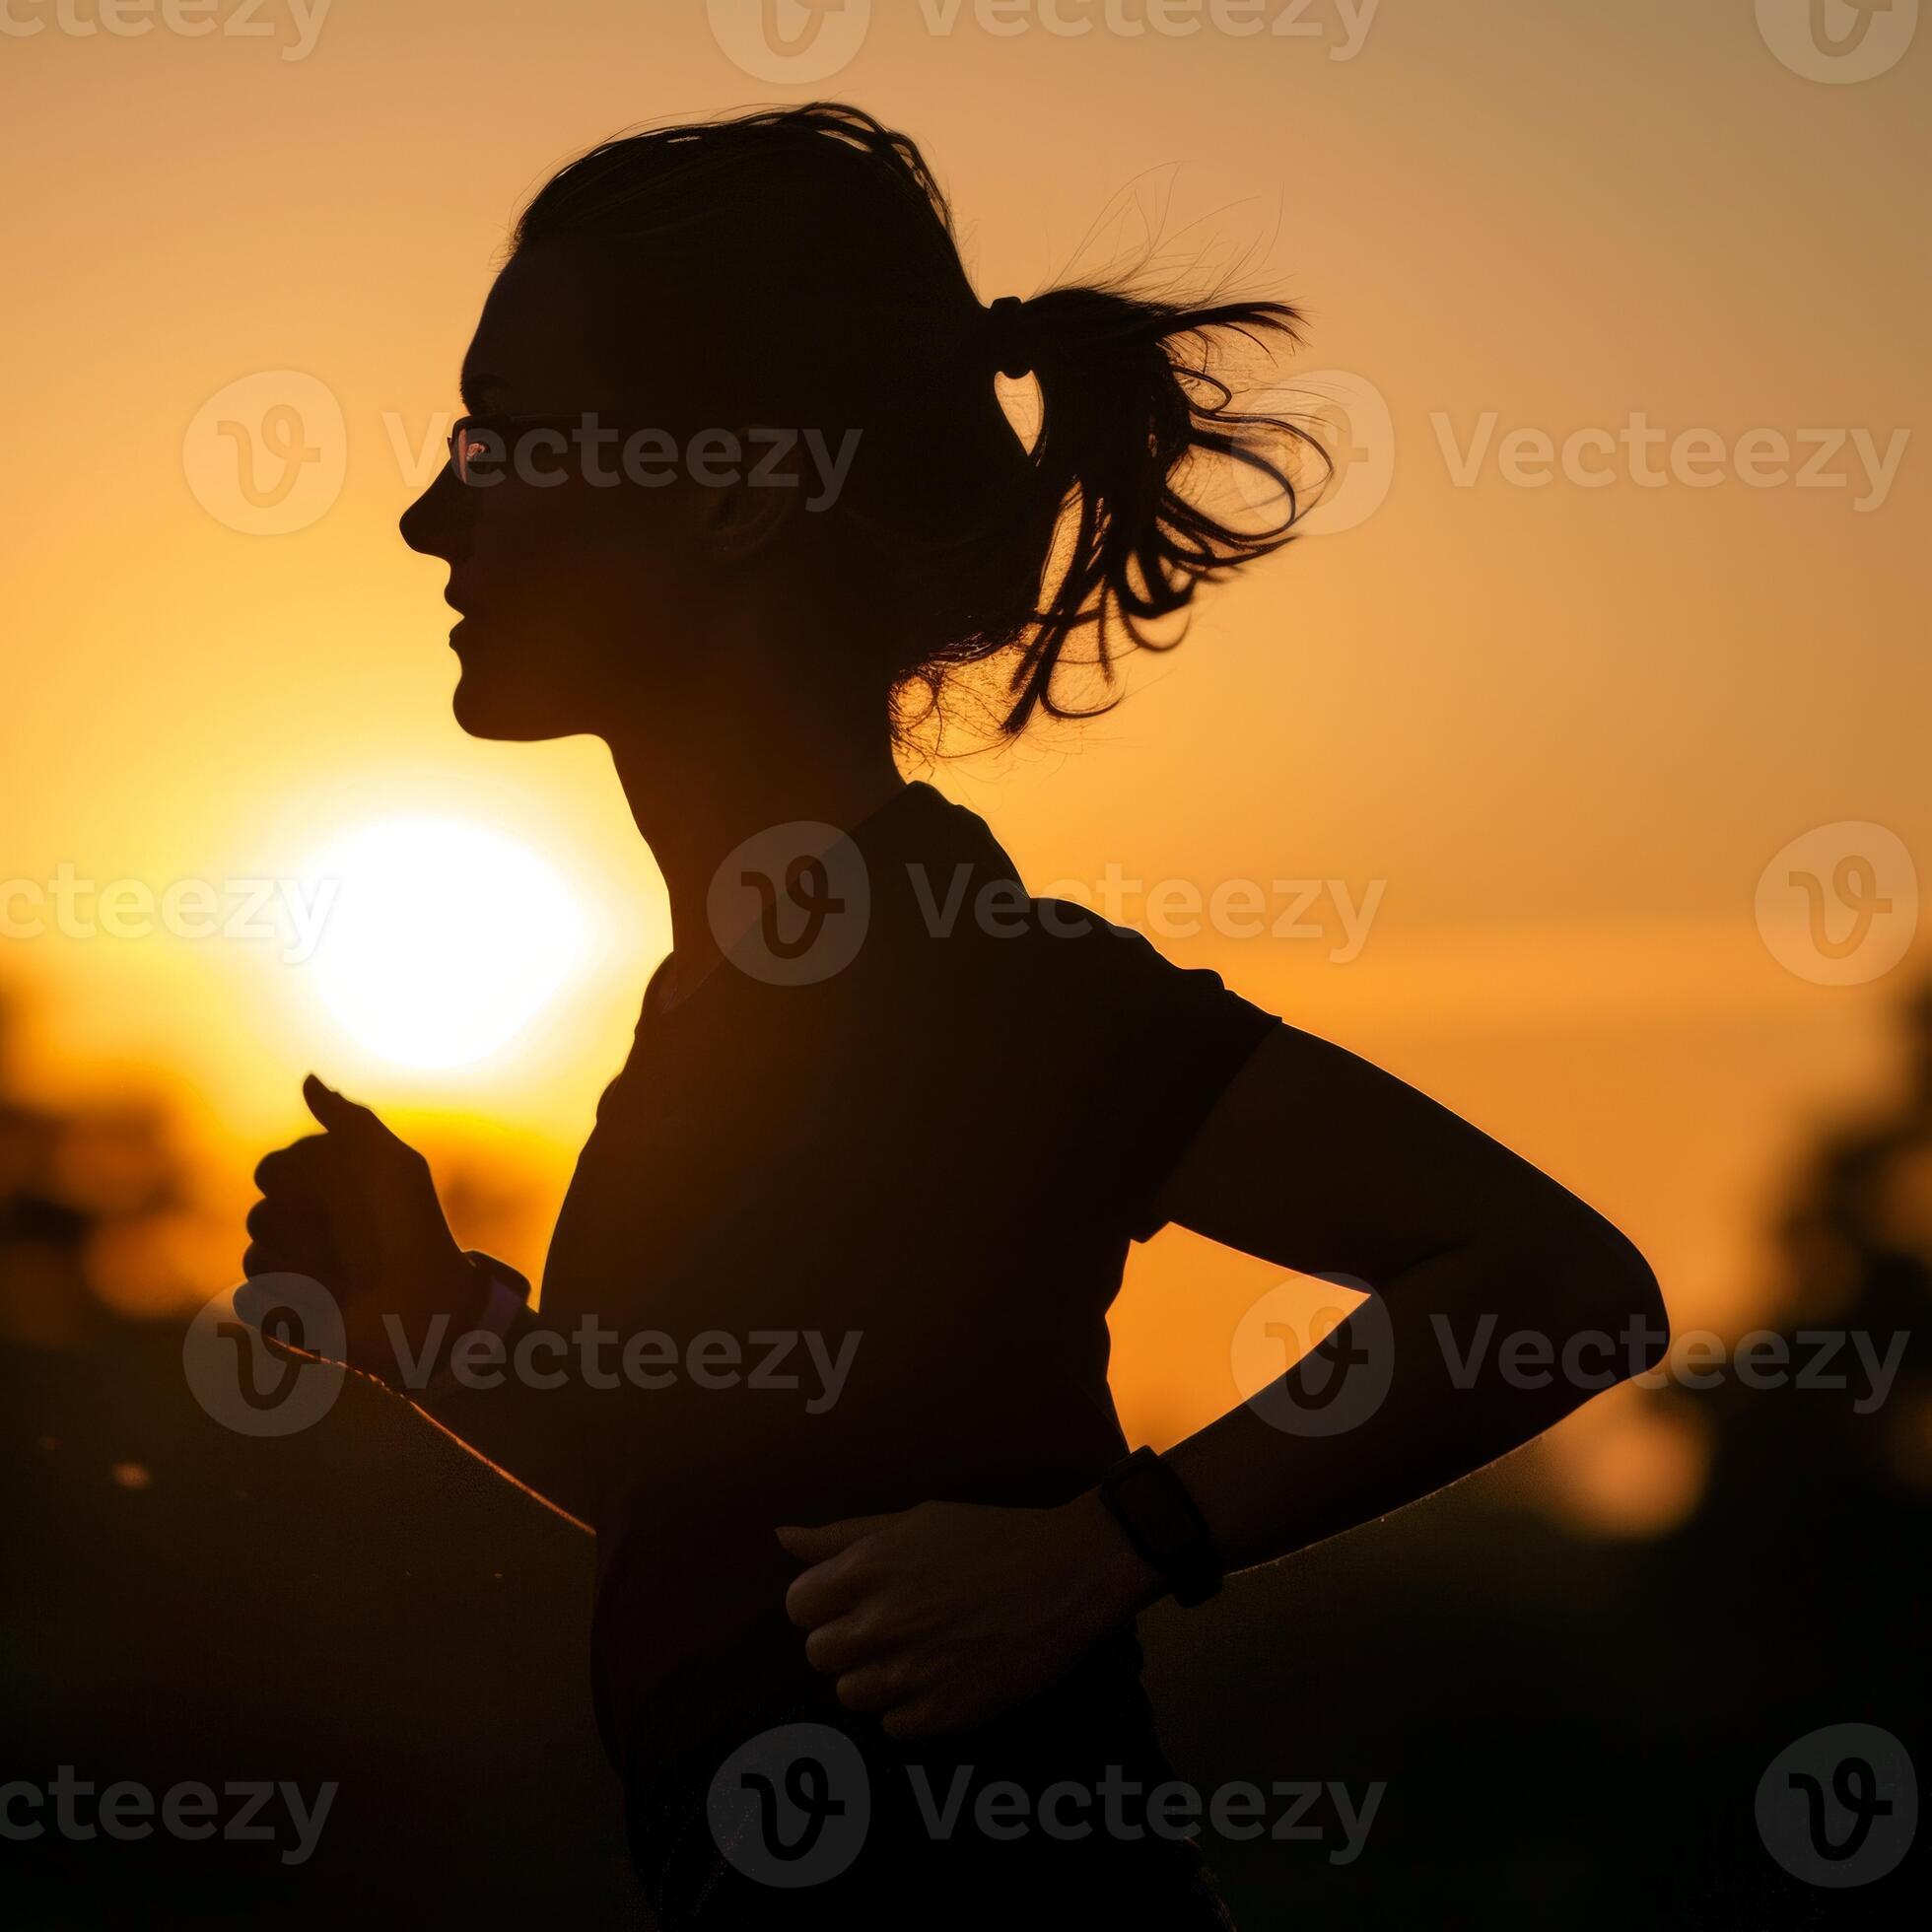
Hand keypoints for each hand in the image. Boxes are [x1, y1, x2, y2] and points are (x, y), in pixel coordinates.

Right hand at [243, 1074, 480, 1384]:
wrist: (432, 1303)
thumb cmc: (416, 1230)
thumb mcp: (393, 1167)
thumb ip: (352, 1123)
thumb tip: (308, 1079)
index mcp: (319, 1189)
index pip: (271, 1170)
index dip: (296, 1176)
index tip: (335, 1186)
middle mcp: (299, 1229)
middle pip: (259, 1215)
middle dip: (303, 1226)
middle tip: (349, 1239)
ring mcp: (288, 1274)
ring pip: (255, 1260)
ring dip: (301, 1267)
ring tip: (346, 1279)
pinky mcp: (281, 1319)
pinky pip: (252, 1304)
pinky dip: (286, 1305)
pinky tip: (326, 1307)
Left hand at [775, 1492, 1161, 1739]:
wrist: (1068, 1572)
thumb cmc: (991, 1537)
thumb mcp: (915, 1520)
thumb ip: (842, 1535)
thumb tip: (782, 1536)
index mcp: (869, 1568)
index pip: (798, 1605)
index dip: (822, 1603)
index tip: (851, 1601)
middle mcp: (881, 1622)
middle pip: (819, 1654)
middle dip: (845, 1642)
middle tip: (888, 1627)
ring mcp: (912, 1672)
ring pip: (852, 1695)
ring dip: (876, 1678)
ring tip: (918, 1653)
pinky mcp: (945, 1712)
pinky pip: (894, 1726)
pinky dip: (910, 1709)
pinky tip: (941, 1677)